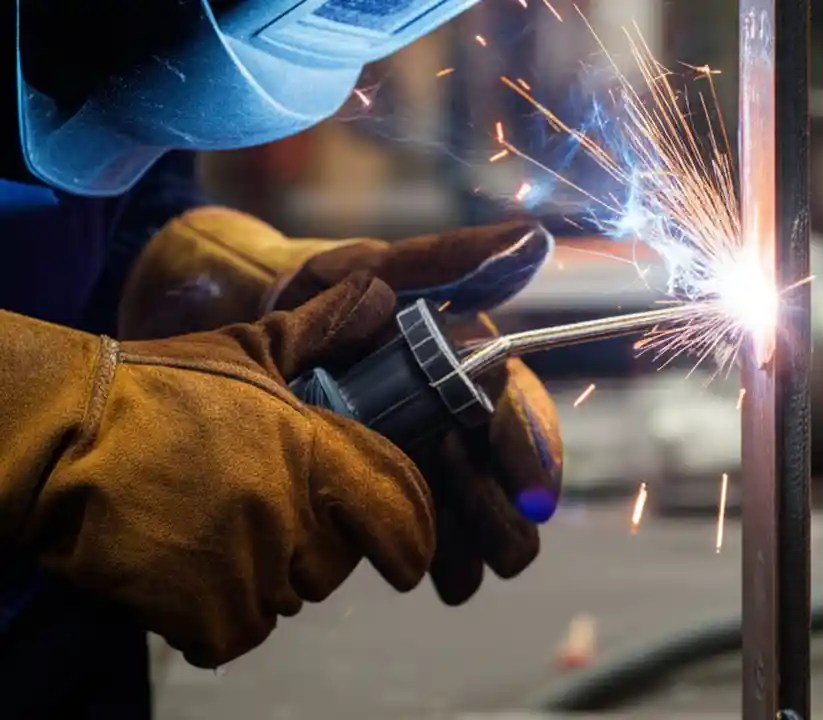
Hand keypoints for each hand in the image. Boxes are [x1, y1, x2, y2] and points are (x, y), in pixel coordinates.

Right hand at [0, 274, 432, 666]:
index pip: (397, 504)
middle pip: (336, 563)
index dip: (411, 537)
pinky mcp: (201, 604)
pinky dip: (217, 621)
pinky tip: (189, 582)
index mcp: (312, 446)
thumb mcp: (244, 349)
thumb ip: (318, 333)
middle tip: (263, 523)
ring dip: (260, 584)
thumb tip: (378, 290)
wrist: (64, 434)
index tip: (406, 561)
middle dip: (311, 552)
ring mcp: (248, 560)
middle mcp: (290, 507)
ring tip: (214, 542)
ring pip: (284, 599)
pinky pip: (234, 633)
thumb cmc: (155, 389)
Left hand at [269, 214, 564, 604]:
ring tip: (462, 578)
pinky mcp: (376, 484)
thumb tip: (534, 241)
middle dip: (505, 517)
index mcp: (463, 369)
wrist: (244, 321)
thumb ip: (452, 260)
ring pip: (462, 510)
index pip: (513, 415)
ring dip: (472, 546)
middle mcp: (449, 415)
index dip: (529, 456)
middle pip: (497, 475)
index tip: (536, 496)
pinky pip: (414, 527)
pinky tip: (431, 579)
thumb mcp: (381, 268)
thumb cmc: (321, 289)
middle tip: (507, 552)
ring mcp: (415, 454)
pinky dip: (430, 554)